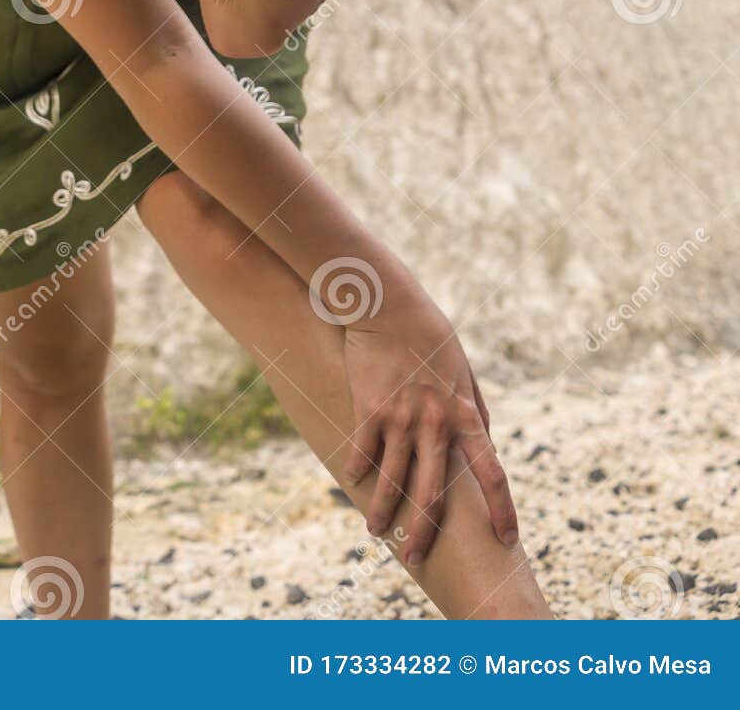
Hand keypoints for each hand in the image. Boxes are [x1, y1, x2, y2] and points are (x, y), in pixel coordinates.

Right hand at [339, 286, 518, 565]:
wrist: (388, 304)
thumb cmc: (429, 333)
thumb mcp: (463, 369)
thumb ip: (475, 406)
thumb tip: (485, 436)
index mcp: (466, 413)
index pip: (493, 472)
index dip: (502, 509)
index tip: (508, 539)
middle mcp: (436, 423)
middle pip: (434, 493)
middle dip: (424, 532)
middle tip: (417, 558)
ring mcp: (401, 419)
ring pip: (393, 481)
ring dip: (383, 512)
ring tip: (375, 532)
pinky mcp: (370, 410)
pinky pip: (363, 453)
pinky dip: (358, 471)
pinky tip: (354, 484)